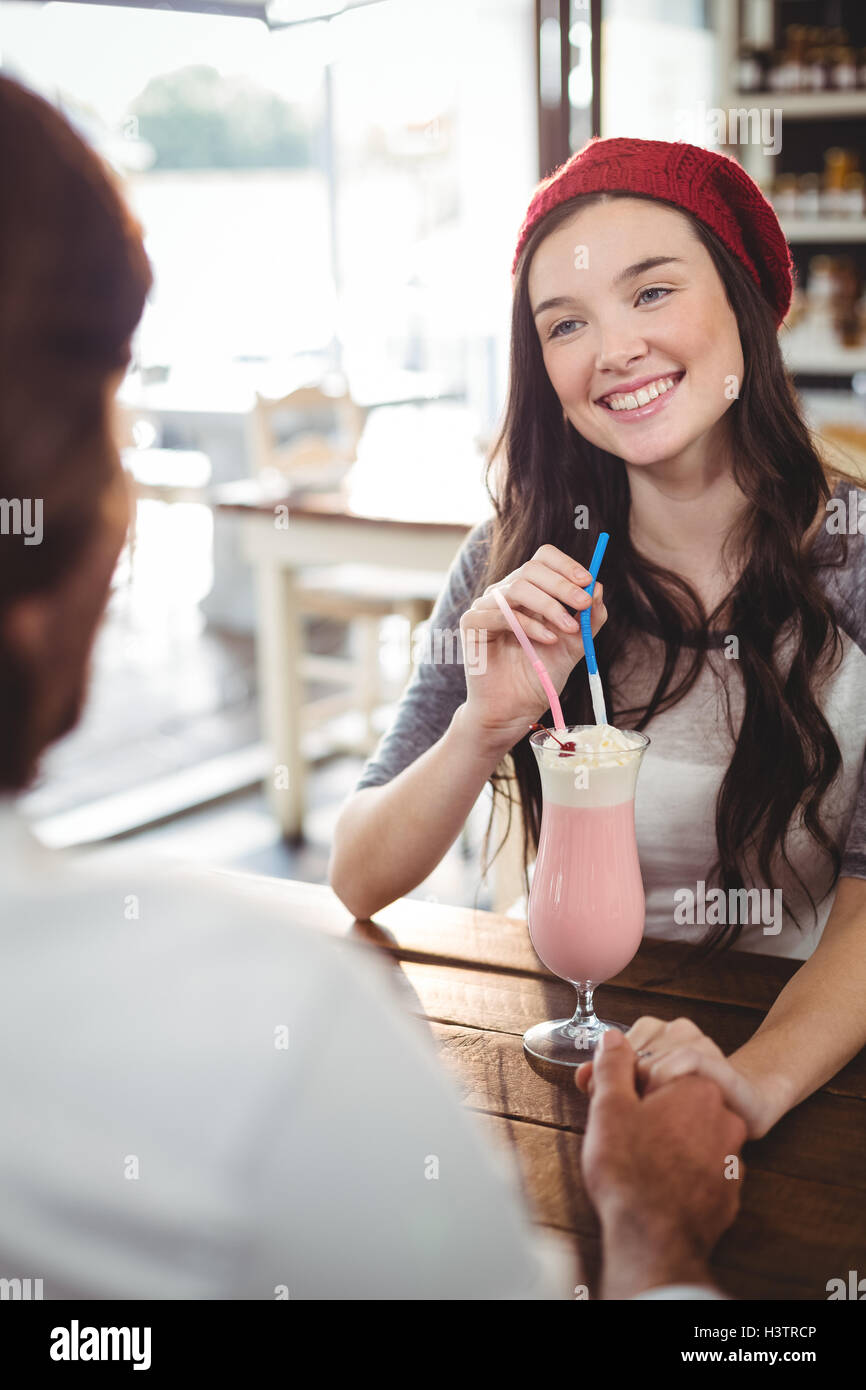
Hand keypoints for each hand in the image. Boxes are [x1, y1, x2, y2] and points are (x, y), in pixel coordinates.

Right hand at [459, 543, 607, 749]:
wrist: (514, 710)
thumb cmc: (540, 676)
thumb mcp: (575, 645)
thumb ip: (588, 618)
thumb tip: (597, 586)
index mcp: (528, 592)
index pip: (543, 560)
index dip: (565, 565)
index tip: (587, 581)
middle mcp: (505, 593)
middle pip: (531, 569)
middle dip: (562, 585)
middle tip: (584, 603)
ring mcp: (486, 606)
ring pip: (517, 587)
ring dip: (549, 606)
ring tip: (570, 629)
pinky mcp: (471, 624)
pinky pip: (500, 614)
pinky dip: (529, 625)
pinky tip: (548, 639)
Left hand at [576, 1015, 770, 1138]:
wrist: (746, 1107)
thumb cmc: (689, 1105)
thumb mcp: (644, 1095)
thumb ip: (610, 1082)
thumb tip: (580, 1076)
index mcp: (653, 1032)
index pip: (613, 1048)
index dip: (603, 1077)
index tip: (601, 1103)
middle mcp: (674, 1029)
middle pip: (629, 1056)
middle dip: (623, 1089)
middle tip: (629, 1118)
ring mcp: (697, 1040)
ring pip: (652, 1058)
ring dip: (646, 1091)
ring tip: (654, 1119)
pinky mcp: (716, 1059)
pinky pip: (685, 1059)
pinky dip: (670, 1081)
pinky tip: (669, 1105)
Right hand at [580, 1030, 747, 1298]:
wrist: (654, 1243)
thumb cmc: (630, 1173)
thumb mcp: (609, 1107)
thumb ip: (614, 1065)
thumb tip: (613, 1038)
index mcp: (698, 1086)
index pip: (655, 1069)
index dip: (624, 1083)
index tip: (604, 1100)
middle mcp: (723, 1118)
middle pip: (675, 1100)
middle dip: (645, 1108)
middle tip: (615, 1131)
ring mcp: (731, 1158)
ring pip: (689, 1134)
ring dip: (663, 1138)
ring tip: (633, 1158)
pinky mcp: (728, 1193)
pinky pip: (699, 1168)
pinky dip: (678, 1169)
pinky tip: (654, 1180)